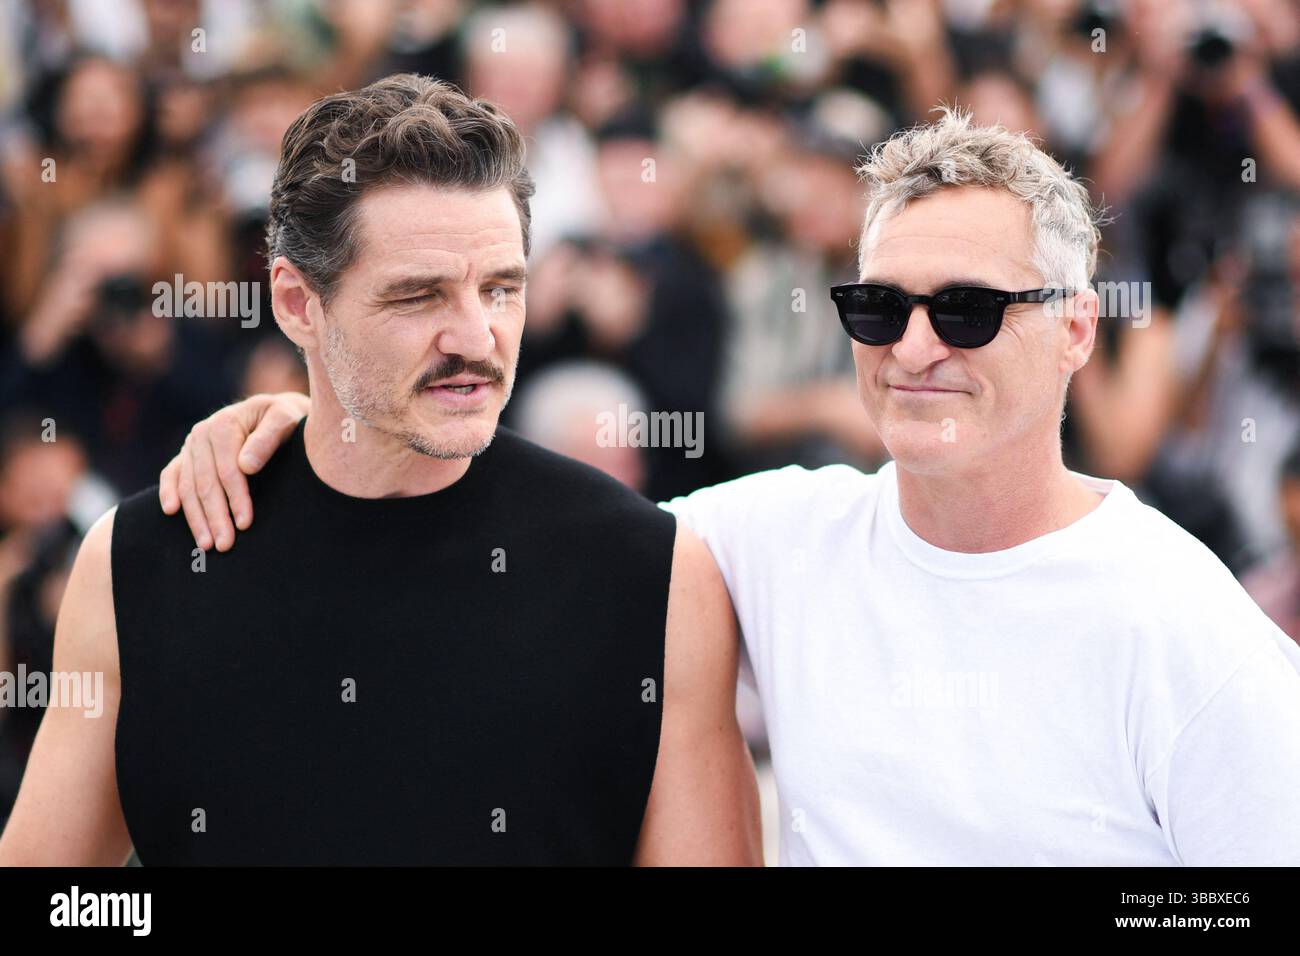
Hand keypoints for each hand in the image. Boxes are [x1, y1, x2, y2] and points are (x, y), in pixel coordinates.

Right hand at [159, 392, 309, 551]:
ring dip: (195, 517)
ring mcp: (192, 445)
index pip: (228, 470)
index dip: (236, 498)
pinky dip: (168, 492)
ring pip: (188, 485)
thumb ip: (267, 439)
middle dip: (215, 516)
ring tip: (206, 544)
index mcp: (224, 425)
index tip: (245, 523)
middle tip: (224, 545)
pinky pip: (172, 474)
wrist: (273, 411)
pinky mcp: (187, 454)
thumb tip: (246, 466)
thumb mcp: (284, 420)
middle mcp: (202, 433)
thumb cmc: (284, 418)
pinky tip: (171, 512)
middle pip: (205, 482)